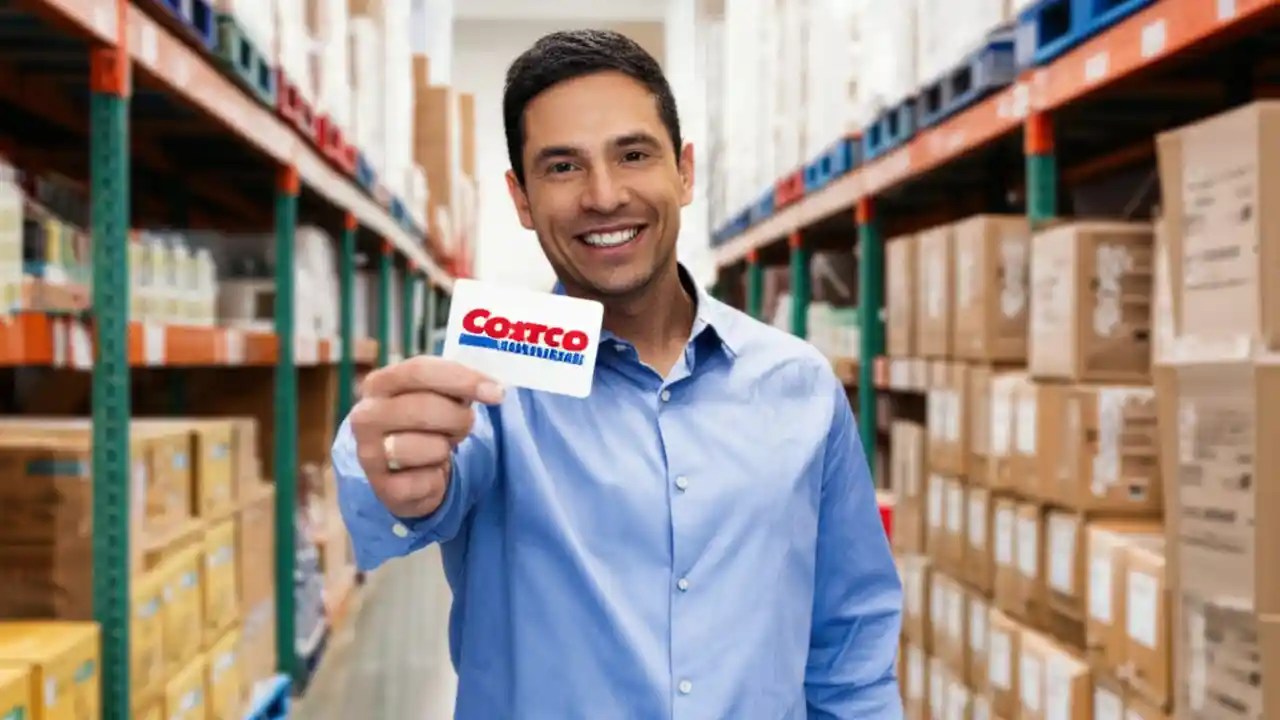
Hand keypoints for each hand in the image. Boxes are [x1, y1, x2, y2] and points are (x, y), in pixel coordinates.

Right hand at [349, 356, 504, 518]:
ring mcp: (369, 454)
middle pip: (427, 409)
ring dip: (446, 448)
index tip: (497, 392)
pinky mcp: (383, 489)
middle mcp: (366, 417)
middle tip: (463, 425)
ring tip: (439, 448)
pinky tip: (428, 473)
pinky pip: (429, 480)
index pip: (420, 371)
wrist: (404, 472)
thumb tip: (495, 390)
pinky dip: (438, 478)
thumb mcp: (436, 395)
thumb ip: (458, 385)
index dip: (463, 379)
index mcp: (378, 384)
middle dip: (459, 419)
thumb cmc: (425, 424)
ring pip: (431, 447)